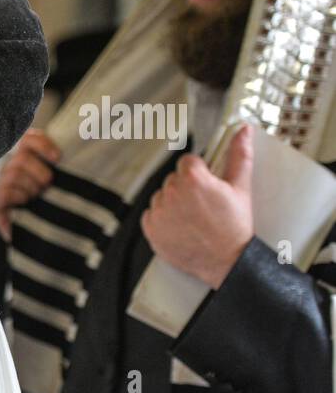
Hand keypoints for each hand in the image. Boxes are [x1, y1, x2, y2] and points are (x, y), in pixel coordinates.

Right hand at [0, 130, 59, 238]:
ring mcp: (1, 186)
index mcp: (27, 160)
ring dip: (29, 187)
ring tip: (36, 198)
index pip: (28, 139)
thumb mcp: (65, 185)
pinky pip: (1, 193)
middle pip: (20, 158)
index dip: (41, 144)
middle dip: (39, 173)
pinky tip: (24, 203)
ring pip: (11, 174)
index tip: (58, 158)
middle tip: (48, 186)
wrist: (39, 237)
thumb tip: (80, 153)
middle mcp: (12, 170)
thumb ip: (67, 168)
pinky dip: (15, 197)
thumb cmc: (55, 206)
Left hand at [141, 125, 253, 288]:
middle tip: (204, 205)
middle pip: (174, 179)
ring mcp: (159, 211)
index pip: (187, 161)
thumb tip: (242, 131)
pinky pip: (151, 215)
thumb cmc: (235, 227)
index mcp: (193, 179)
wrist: (226, 261)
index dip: (199, 172)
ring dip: (173, 203)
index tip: (207, 185)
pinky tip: (181, 226)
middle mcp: (171, 193)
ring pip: (162, 196)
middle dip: (187, 188)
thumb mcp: (241, 188)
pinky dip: (163, 219)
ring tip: (193, 218)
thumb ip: (239, 155)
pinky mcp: (150, 228)